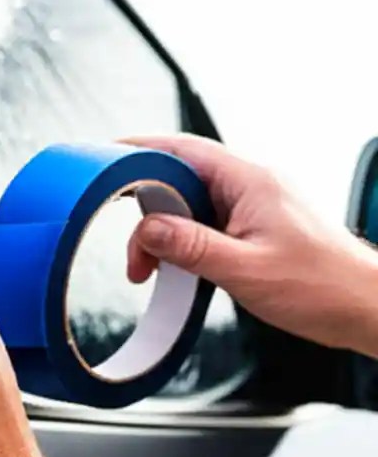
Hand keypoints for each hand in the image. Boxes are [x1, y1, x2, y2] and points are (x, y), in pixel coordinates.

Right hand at [125, 134, 377, 355]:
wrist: (366, 308)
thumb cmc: (322, 287)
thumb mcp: (244, 269)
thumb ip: (190, 247)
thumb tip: (146, 228)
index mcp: (250, 182)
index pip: (182, 149)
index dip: (139, 150)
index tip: (104, 161)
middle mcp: (251, 186)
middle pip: (179, 181)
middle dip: (147, 214)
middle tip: (135, 255)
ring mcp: (253, 206)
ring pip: (189, 206)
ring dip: (164, 235)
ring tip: (150, 270)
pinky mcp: (255, 228)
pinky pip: (206, 224)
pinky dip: (183, 243)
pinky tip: (177, 268)